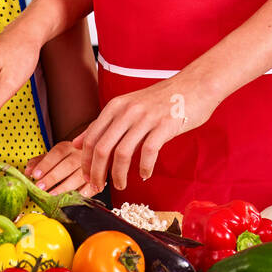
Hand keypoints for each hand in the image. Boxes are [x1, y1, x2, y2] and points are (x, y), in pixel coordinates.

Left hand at [24, 140, 91, 194]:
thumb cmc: (68, 159)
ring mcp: (91, 166)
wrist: (93, 156)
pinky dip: (85, 192)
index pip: (57, 152)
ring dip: (65, 187)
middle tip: (40, 187)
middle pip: (68, 164)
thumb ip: (40, 162)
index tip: (35, 175)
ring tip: (52, 195)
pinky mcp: (99, 178)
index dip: (46, 164)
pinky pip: (93, 185)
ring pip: (80, 176)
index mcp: (69, 147)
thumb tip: (28, 171)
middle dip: (53, 176)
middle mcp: (80, 155)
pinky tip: (75, 197)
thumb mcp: (53, 157)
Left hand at [74, 78, 215, 192]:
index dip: (85, 161)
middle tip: (99, 186)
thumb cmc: (161, 99)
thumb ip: (103, 124)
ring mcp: (145, 118)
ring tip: (120, 185)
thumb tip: (76, 143)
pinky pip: (148, 152)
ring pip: (122, 153)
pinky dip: (144, 168)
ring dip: (118, 175)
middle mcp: (127, 111)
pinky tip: (145, 174)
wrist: (194, 85)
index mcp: (115, 106)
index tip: (86, 176)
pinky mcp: (164, 125)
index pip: (90, 138)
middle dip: (97, 172)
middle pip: (102, 148)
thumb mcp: (128, 106)